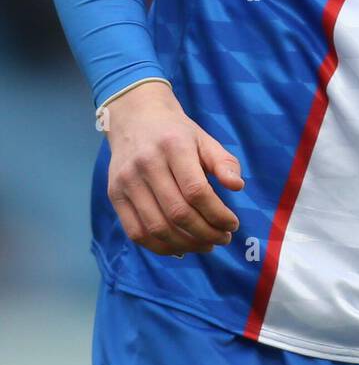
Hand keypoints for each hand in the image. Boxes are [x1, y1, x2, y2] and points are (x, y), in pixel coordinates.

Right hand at [101, 81, 244, 256]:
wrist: (136, 118)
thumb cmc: (177, 133)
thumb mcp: (204, 140)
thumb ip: (224, 162)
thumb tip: (238, 186)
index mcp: (173, 146)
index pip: (196, 191)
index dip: (217, 214)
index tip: (233, 224)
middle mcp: (146, 163)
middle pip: (177, 213)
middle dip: (206, 233)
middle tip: (223, 238)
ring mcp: (126, 181)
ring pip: (156, 228)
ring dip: (186, 244)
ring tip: (206, 244)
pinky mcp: (114, 195)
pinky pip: (136, 232)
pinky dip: (160, 247)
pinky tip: (181, 247)